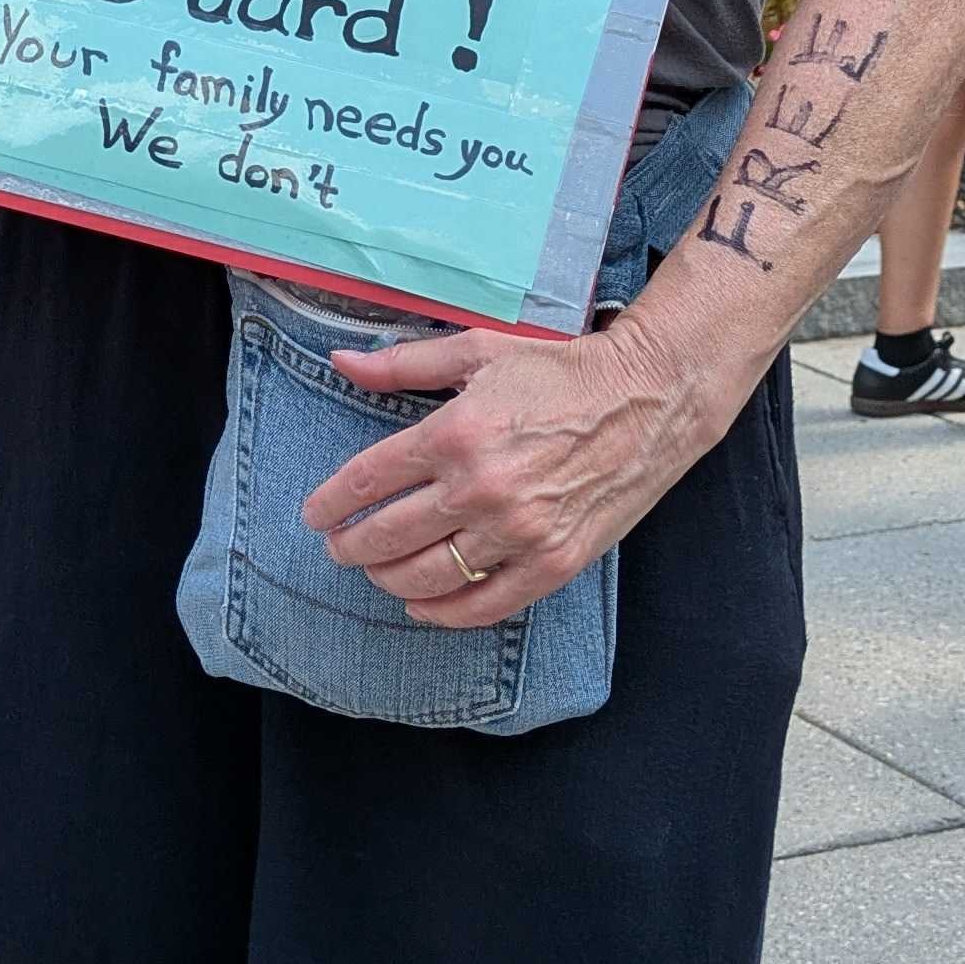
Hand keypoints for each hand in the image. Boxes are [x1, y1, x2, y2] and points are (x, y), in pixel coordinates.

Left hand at [304, 315, 713, 629]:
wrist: (649, 397)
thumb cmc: (561, 368)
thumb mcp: (478, 351)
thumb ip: (404, 362)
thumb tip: (340, 361)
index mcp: (456, 433)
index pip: (369, 479)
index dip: (332, 501)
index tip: (315, 513)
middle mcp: (481, 488)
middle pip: (388, 535)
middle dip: (350, 546)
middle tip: (338, 547)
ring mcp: (518, 532)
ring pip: (428, 576)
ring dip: (388, 579)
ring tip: (375, 572)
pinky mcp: (553, 562)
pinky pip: (484, 605)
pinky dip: (443, 612)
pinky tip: (422, 605)